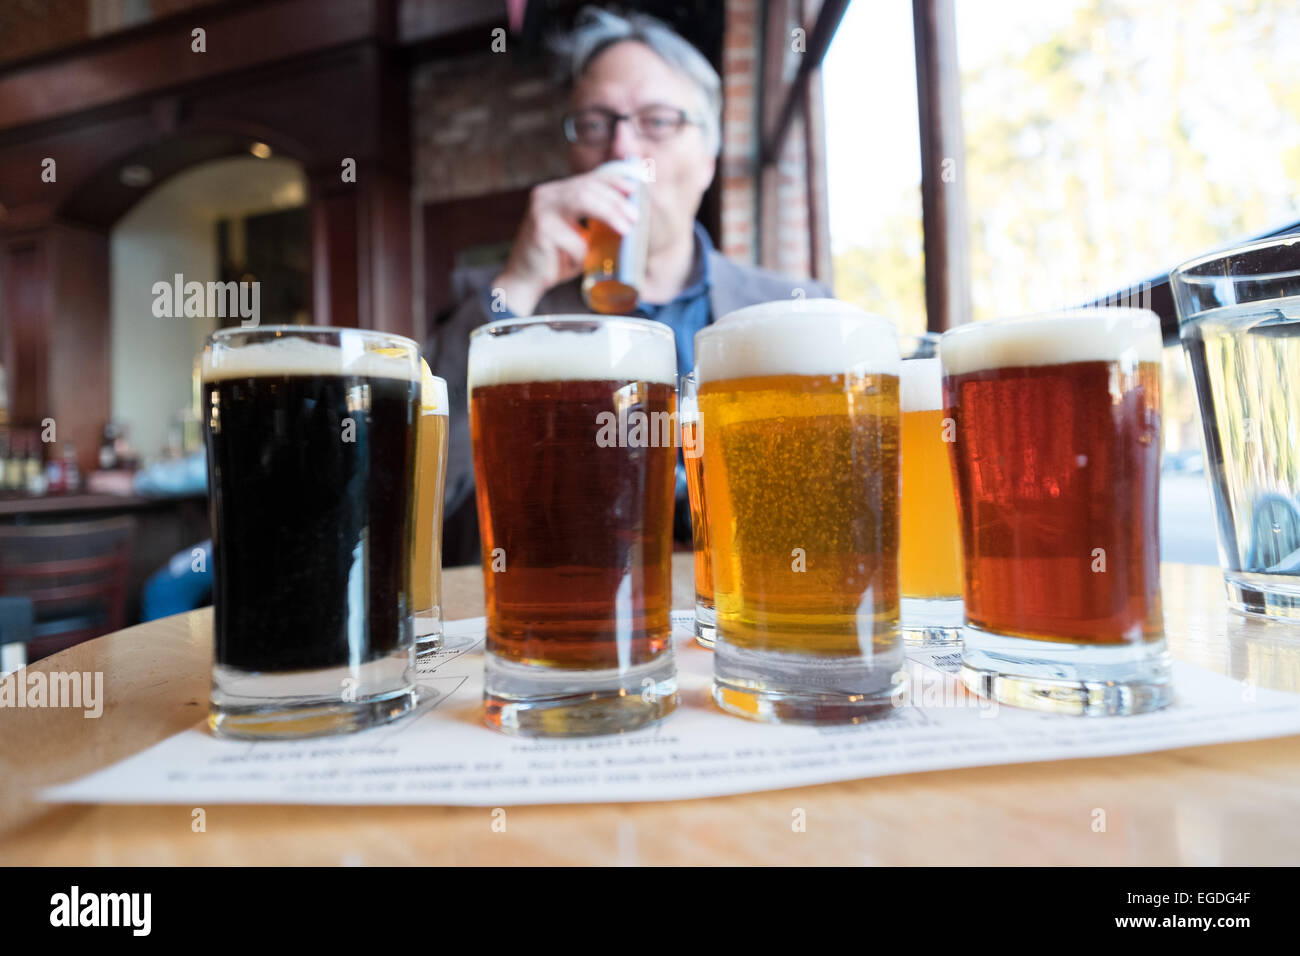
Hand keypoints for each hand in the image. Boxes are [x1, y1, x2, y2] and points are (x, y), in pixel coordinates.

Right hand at [492, 167, 639, 315]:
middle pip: (588, 187)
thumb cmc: (557, 257)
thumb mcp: (577, 231)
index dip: (614, 181)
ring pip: (582, 200)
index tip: (634, 190)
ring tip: (626, 229)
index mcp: (555, 192)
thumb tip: (629, 210)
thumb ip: (593, 217)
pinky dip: (584, 252)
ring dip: (609, 214)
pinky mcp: (541, 230)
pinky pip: (575, 238)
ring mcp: (541, 210)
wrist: (525, 279)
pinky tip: (581, 262)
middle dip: (616, 201)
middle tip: (635, 217)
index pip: (588, 179)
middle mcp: (546, 195)